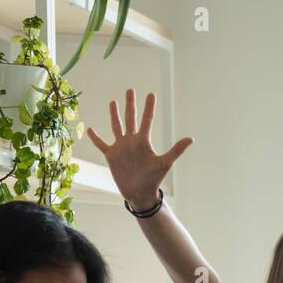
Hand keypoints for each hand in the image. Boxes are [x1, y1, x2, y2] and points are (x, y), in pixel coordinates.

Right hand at [86, 90, 191, 210]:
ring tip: (113, 102)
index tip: (151, 94)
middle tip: (130, 90)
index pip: (147, 120)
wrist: (140, 193)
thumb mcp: (165, 163)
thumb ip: (176, 149)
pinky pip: (102, 144)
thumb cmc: (153, 179)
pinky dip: (95, 138)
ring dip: (114, 115)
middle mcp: (132, 141)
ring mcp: (121, 147)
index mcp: (144, 141)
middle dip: (130, 104)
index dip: (149, 107)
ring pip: (117, 126)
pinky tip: (90, 129)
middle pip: (131, 118)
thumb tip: (191, 138)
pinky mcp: (111, 155)